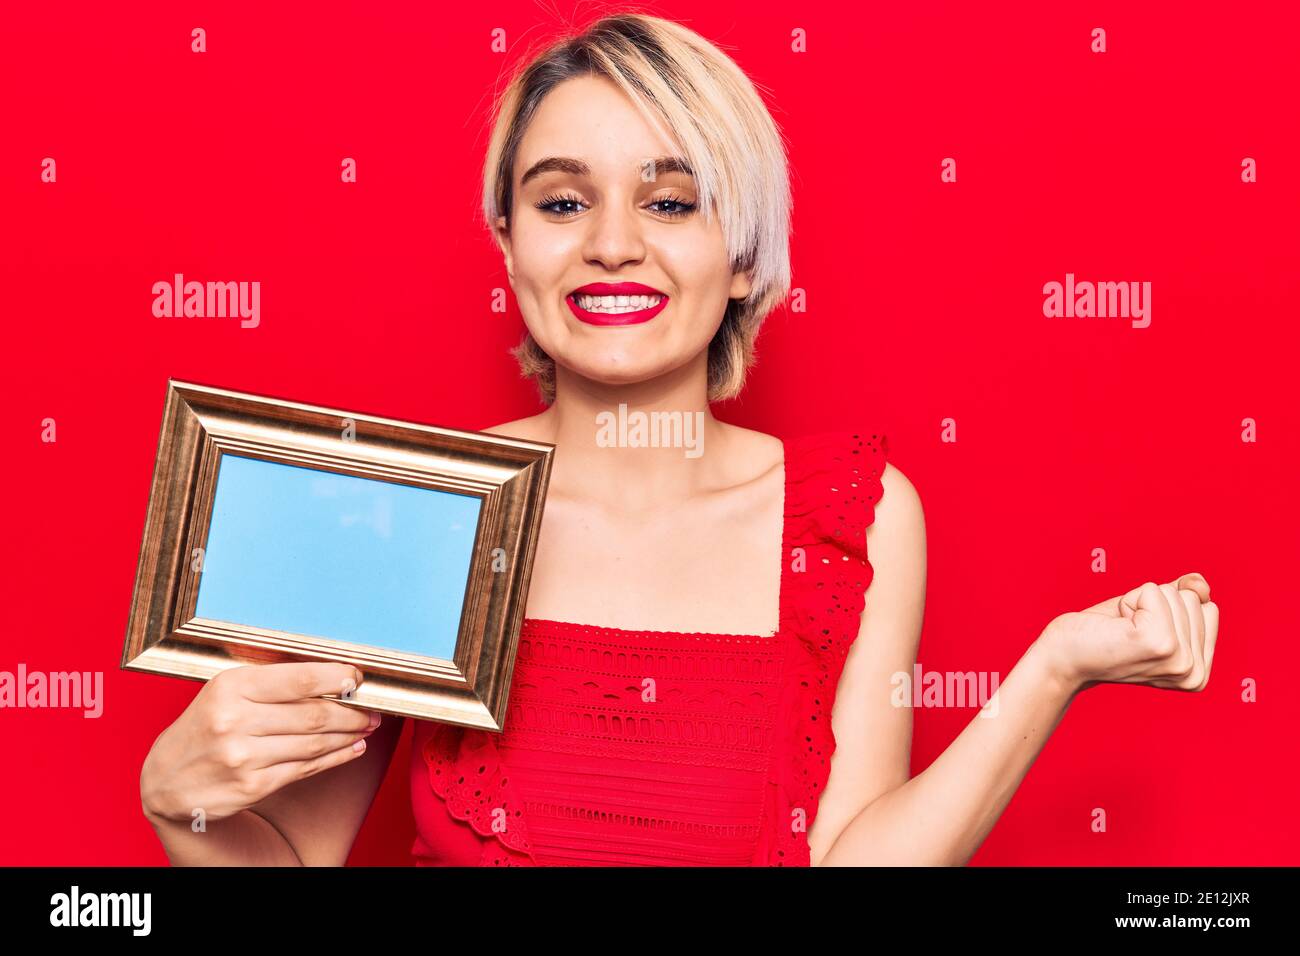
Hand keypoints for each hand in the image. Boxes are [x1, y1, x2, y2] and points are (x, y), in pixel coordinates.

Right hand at [140, 662, 379, 823]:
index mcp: (231, 687)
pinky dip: (336, 758)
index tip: (358, 678)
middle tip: (372, 708)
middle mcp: (235, 721)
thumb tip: (334, 678)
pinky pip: (306, 769)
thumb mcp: (226, 691)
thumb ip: (272, 683)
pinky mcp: (251, 787)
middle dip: (352, 711)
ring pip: (314, 743)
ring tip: (366, 726)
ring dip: (349, 734)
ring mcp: (242, 757)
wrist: (166, 780)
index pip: (300, 679)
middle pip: (314, 714)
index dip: (337, 679)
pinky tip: (351, 748)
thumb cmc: (205, 725)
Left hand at [1038, 572, 1219, 693]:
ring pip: (1173, 593)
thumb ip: (1185, 594)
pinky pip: (1153, 591)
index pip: (1206, 606)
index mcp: (1199, 672)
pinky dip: (1128, 600)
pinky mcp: (1159, 642)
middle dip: (1152, 605)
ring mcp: (1179, 660)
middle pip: (1192, 598)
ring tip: (1120, 630)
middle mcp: (1194, 673)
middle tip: (1126, 631)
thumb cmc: (1104, 633)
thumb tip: (1199, 583)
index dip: (1166, 608)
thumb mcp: (1153, 611)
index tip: (1140, 631)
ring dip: (1137, 604)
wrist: (1063, 656)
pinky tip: (1116, 626)